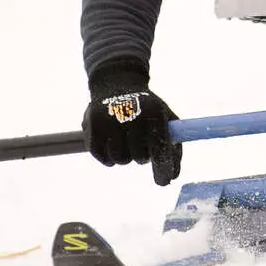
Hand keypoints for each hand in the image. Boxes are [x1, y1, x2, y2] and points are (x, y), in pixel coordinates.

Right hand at [83, 61, 182, 185]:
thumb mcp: (165, 118)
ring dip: (125, 156)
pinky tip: (112, 143)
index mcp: (154, 112)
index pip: (160, 146)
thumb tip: (173, 176)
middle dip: (142, 155)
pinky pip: (102, 157)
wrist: (117, 83)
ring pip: (120, 160)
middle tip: (140, 143)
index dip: (163, 167)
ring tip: (126, 140)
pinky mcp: (92, 126)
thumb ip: (172, 147)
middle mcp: (132, 115)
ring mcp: (110, 120)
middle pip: (139, 157)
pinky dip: (108, 156)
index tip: (164, 182)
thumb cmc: (146, 107)